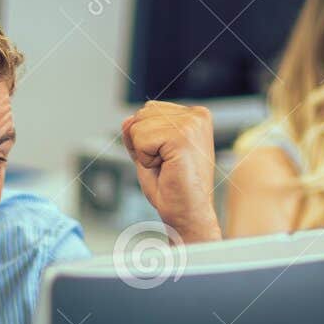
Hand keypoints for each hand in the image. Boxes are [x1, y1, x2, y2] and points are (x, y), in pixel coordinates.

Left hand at [120, 101, 221, 242]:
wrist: (187, 214)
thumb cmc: (172, 189)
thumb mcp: (149, 153)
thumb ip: (138, 133)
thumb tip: (127, 119)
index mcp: (194, 115)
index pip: (148, 110)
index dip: (145, 139)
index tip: (165, 159)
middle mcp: (196, 115)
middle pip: (141, 115)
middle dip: (143, 144)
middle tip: (165, 165)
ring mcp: (192, 124)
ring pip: (139, 126)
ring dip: (144, 153)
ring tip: (167, 167)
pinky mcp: (182, 136)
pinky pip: (141, 140)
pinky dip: (146, 159)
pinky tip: (166, 169)